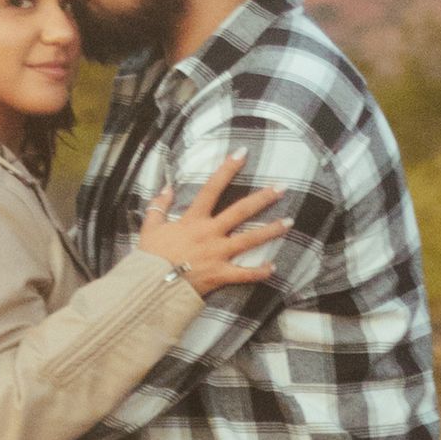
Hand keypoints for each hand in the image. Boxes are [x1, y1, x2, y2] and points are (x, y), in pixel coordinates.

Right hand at [139, 155, 288, 295]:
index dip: (227, 169)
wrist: (150, 286)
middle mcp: (209, 233)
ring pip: (249, 240)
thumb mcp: (150, 227)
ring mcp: (217, 254)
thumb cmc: (150, 257)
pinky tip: (273, 267)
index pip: (212, 187)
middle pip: (240, 211)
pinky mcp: (220, 274)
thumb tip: (166, 187)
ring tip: (290, 222)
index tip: (242, 153)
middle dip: (262, 198)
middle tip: (282, 188)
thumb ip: (158, 206)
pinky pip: (244, 274)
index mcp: (193, 219)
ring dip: (271, 230)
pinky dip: (259, 272)